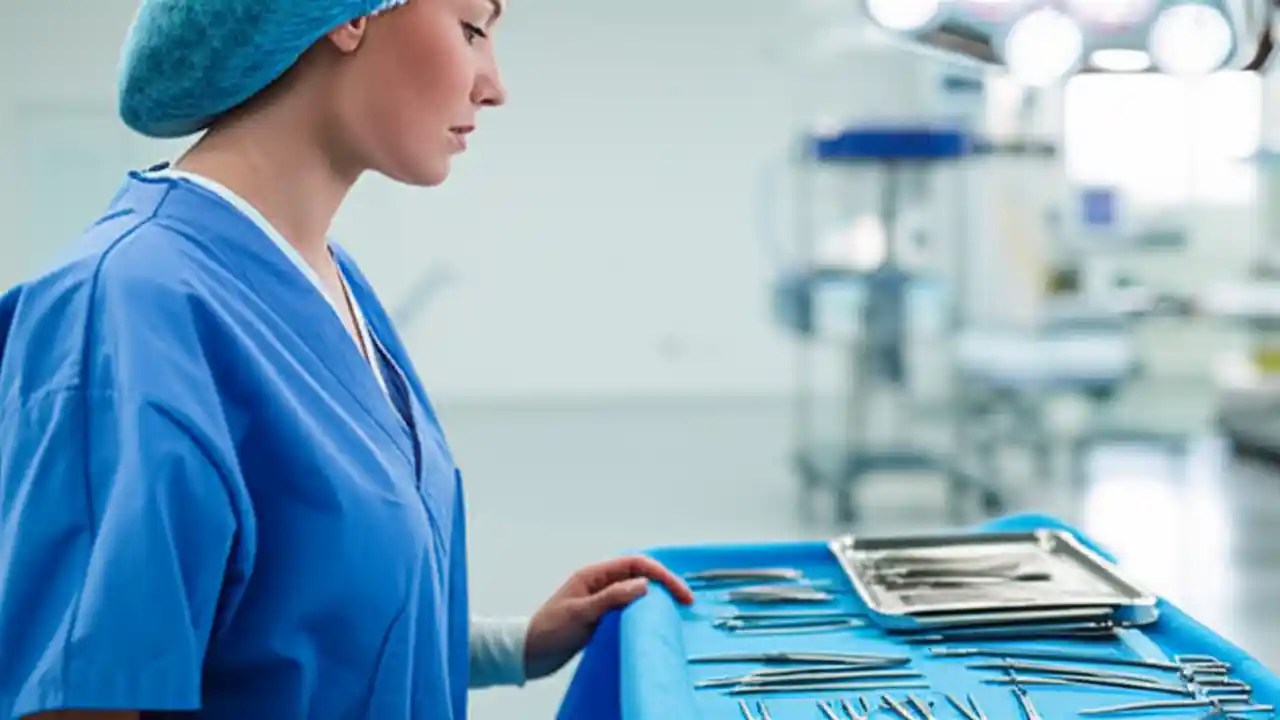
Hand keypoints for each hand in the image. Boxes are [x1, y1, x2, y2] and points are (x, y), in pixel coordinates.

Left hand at [524, 556, 693, 679]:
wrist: (529, 654)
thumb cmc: (549, 631)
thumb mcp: (580, 613)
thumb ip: (611, 598)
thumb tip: (644, 585)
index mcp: (594, 575)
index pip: (635, 564)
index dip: (661, 574)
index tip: (679, 592)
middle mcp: (600, 584)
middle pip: (640, 575)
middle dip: (665, 584)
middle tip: (686, 602)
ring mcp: (602, 601)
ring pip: (637, 592)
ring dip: (657, 598)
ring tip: (677, 611)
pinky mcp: (602, 617)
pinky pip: (630, 609)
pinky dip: (645, 613)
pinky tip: (655, 623)